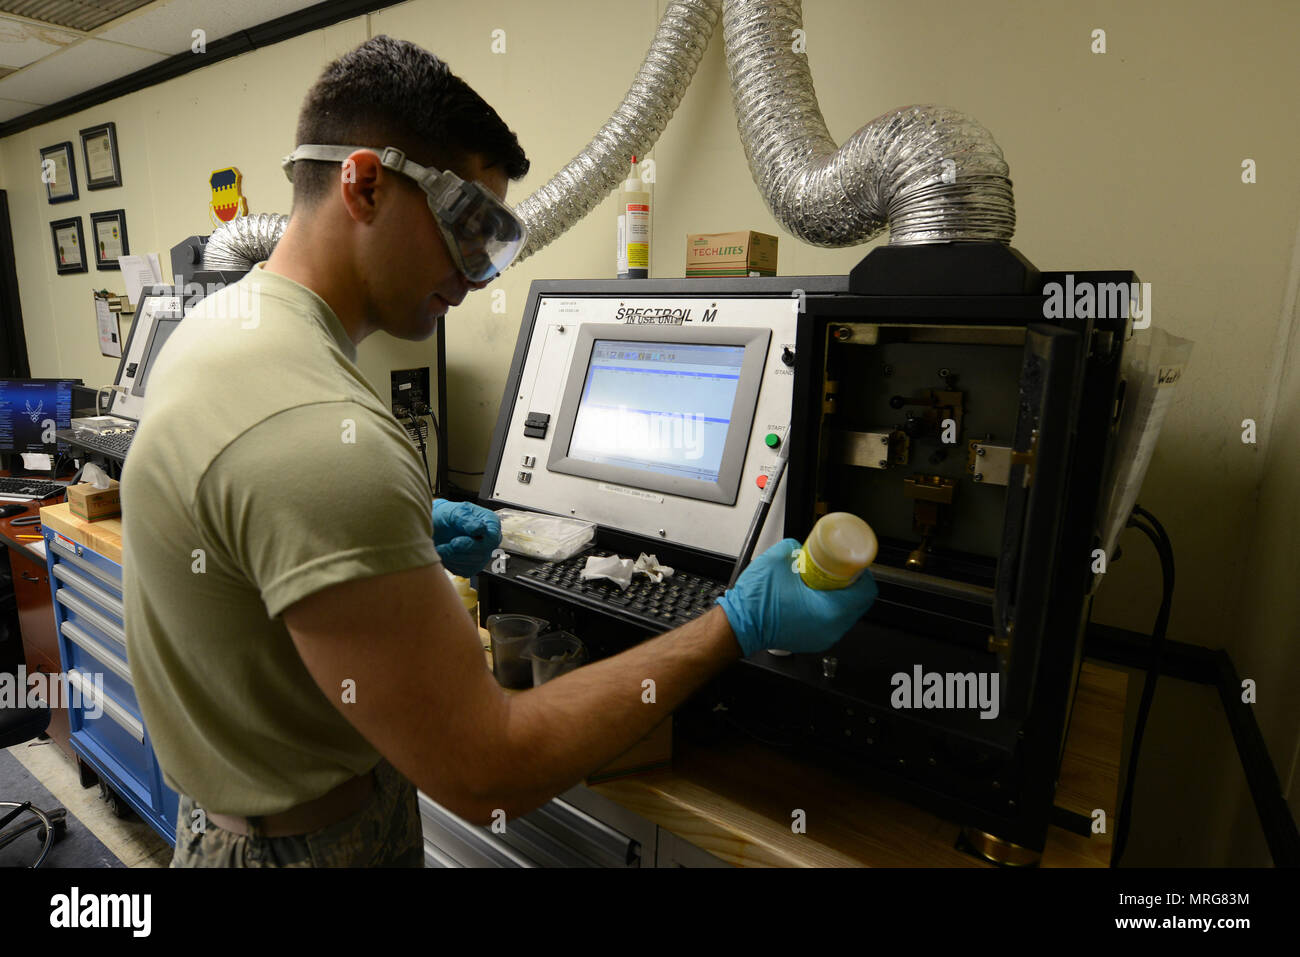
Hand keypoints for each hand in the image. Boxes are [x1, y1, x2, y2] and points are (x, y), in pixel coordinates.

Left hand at [431, 499, 501, 576]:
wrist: (434, 526)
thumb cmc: (446, 516)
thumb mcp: (454, 512)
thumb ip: (466, 519)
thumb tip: (479, 528)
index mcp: (490, 523)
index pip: (493, 537)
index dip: (476, 541)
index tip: (458, 540)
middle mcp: (489, 540)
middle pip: (483, 552)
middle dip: (463, 549)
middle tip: (450, 543)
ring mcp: (482, 555)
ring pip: (473, 563)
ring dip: (454, 556)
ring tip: (442, 547)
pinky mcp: (472, 567)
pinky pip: (465, 571)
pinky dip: (452, 563)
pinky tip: (445, 553)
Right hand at [716, 539, 876, 657]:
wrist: (738, 625)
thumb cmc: (756, 603)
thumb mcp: (778, 559)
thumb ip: (796, 548)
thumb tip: (803, 547)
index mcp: (829, 611)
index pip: (865, 591)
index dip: (862, 572)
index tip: (853, 563)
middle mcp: (830, 629)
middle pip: (859, 603)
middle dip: (852, 583)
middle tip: (840, 568)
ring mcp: (822, 638)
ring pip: (846, 614)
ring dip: (841, 596)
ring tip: (826, 581)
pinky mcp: (813, 640)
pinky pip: (832, 622)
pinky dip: (830, 608)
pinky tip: (815, 595)